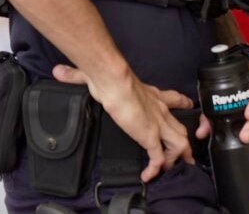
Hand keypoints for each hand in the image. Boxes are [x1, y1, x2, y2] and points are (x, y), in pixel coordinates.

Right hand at [53, 63, 193, 182]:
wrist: (115, 83)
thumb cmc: (110, 78)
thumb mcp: (98, 77)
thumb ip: (79, 76)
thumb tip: (60, 71)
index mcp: (154, 95)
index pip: (176, 100)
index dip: (184, 106)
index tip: (188, 108)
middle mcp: (161, 110)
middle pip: (181, 128)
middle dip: (185, 143)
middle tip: (185, 155)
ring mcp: (158, 124)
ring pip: (178, 144)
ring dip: (174, 159)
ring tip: (168, 171)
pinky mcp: (151, 136)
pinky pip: (159, 157)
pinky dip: (155, 169)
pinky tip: (148, 176)